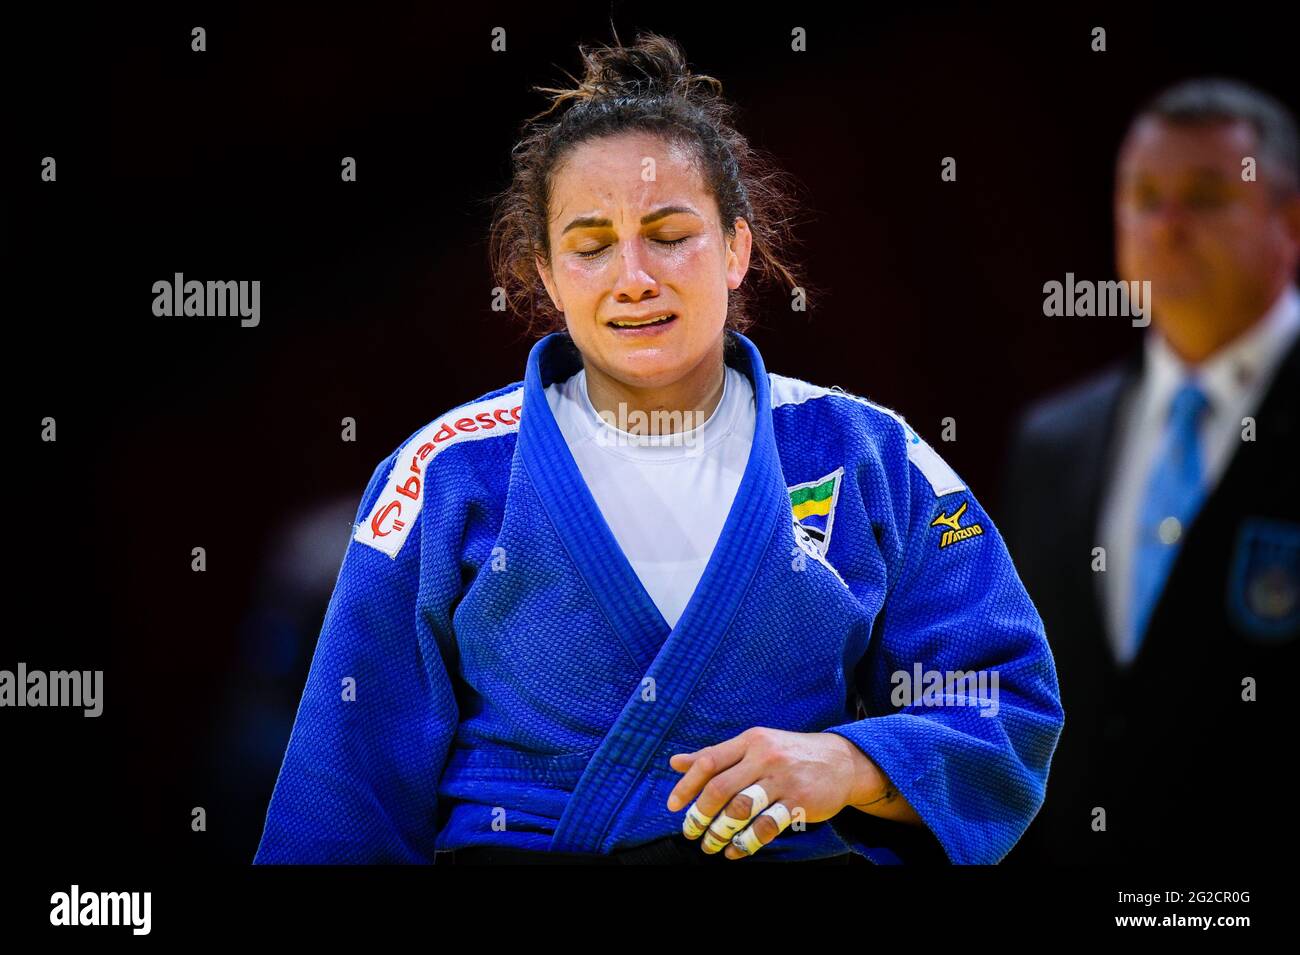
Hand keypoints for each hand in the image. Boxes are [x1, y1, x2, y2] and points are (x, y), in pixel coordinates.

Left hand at [665, 727, 883, 858]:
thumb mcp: (754, 745)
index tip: (673, 806)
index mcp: (750, 741)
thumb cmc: (787, 754)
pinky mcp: (799, 802)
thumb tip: (675, 762)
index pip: (709, 761)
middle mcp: (765, 757)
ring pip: (740, 810)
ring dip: (719, 832)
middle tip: (690, 832)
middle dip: (700, 815)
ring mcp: (783, 780)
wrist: (841, 761)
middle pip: (721, 789)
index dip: (687, 785)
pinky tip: (734, 851)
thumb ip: (716, 755)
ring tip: (709, 845)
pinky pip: (765, 827)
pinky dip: (744, 843)